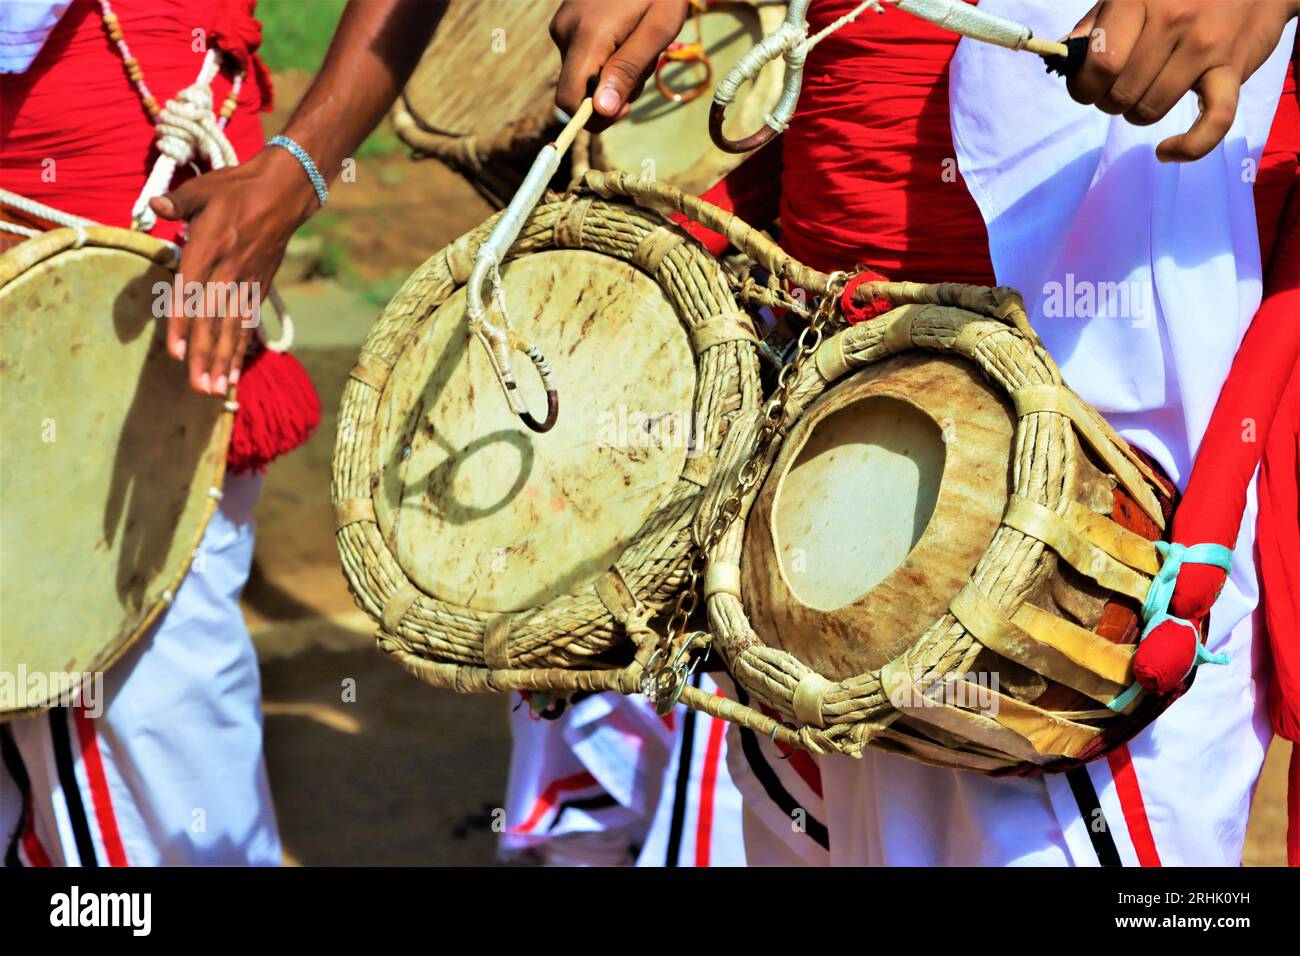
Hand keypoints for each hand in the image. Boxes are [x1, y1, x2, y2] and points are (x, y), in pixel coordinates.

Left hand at [150, 146, 316, 394]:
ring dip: (224, 360)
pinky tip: (235, 368)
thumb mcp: (204, 188)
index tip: (176, 354)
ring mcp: (247, 281)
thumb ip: (178, 202)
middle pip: (214, 321)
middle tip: (199, 388)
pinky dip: (241, 347)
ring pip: (234, 327)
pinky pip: (248, 321)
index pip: (190, 294)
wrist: (285, 192)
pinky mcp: (260, 286)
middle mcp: (229, 271)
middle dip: (206, 356)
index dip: (181, 326)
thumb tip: (155, 207)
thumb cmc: (239, 188)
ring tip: (216, 388)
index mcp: (209, 248)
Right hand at [551, 0, 688, 130]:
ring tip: (639, 43)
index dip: (595, 117)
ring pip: (585, 75)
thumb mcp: (657, 30)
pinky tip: (627, 36)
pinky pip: (584, 58)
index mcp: (586, 36)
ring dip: (614, 74)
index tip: (626, 107)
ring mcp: (563, 25)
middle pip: (579, 91)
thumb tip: (601, 110)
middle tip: (644, 64)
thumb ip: (628, 70)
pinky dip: (608, 59)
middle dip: (613, 92)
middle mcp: (565, 33)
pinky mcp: (567, 22)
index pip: (569, 101)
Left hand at [1065, 0, 1298, 161]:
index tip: (1088, 86)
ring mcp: (1205, 46)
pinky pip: (1212, 125)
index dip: (1084, 88)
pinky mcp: (1233, 70)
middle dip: (1111, 100)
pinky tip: (1167, 151)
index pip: (1098, 67)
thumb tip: (1064, 56)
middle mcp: (1173, 19)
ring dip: (1140, 112)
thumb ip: (1096, 23)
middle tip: (1123, 85)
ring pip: (1150, 111)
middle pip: (1120, 94)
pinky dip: (1186, 147)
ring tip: (1148, 92)